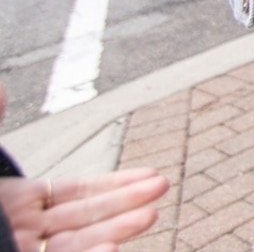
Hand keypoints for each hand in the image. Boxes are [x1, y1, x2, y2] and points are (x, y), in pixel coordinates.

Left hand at [0, 168, 169, 251]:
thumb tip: (4, 93)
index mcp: (16, 202)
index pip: (77, 191)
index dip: (114, 182)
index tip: (150, 173)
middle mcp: (28, 228)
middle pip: (87, 216)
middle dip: (127, 201)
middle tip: (161, 187)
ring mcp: (29, 248)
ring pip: (81, 241)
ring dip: (119, 229)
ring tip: (151, 215)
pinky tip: (112, 248)